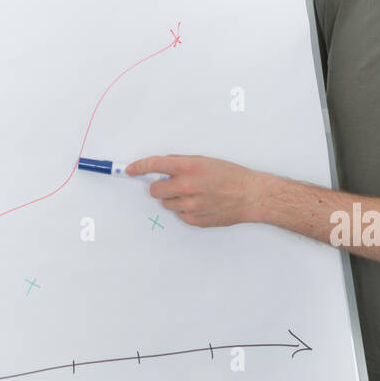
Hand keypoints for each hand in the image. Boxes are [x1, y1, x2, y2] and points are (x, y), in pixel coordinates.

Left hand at [125, 154, 267, 227]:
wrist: (250, 195)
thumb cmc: (230, 176)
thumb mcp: (204, 160)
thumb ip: (180, 163)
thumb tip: (161, 167)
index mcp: (188, 167)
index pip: (153, 165)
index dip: (138, 167)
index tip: (129, 170)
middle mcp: (186, 186)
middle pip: (154, 189)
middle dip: (159, 186)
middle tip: (172, 184)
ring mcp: (190, 205)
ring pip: (166, 203)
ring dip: (174, 198)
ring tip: (194, 194)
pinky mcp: (194, 220)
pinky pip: (179, 214)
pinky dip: (185, 209)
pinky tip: (201, 204)